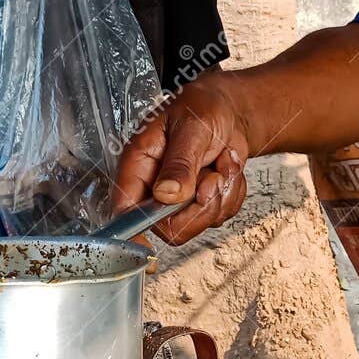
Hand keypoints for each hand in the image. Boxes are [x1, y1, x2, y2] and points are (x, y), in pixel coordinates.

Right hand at [115, 76, 251, 245]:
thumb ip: (180, 162)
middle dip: (201, 207)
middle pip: (169, 227)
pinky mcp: (200, 203)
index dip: (135, 232)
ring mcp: (177, 198)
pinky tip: (226, 169)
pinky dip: (232, 193)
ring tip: (221, 163)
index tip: (149, 250)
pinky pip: (220, 215)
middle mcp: (153, 186)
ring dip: (221, 194)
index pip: (125, 210)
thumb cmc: (202, 108)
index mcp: (139, 165)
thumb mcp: (192, 128)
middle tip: (212, 179)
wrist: (229, 109)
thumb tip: (166, 194)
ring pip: (198, 223)